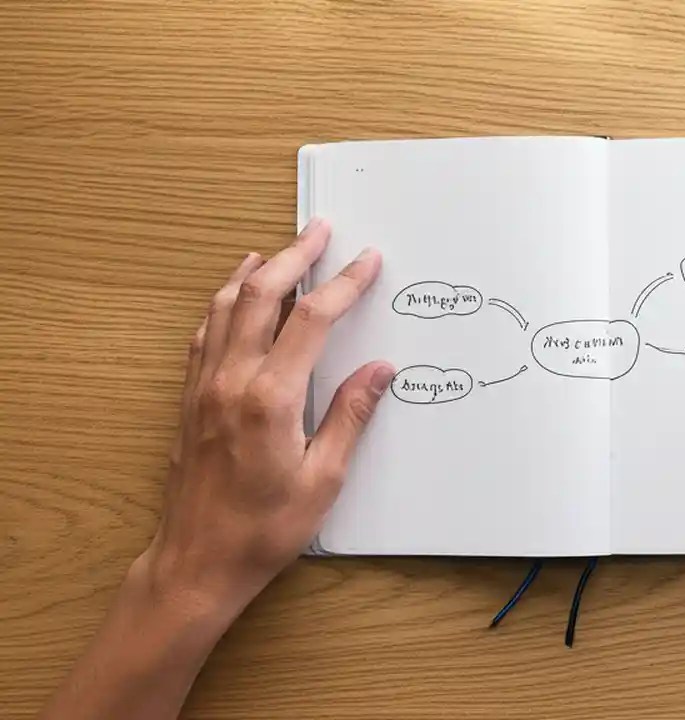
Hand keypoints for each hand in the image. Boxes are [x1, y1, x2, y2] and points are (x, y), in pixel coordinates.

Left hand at [138, 220, 393, 616]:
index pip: (311, 320)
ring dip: (255, 272)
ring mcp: (204, 388)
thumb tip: (379, 370)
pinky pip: (204, 334)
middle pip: (262, 294)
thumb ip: (350, 416)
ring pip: (225, 307)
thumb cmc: (263, 529)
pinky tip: (233, 296)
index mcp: (270, 398)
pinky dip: (223, 304)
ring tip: (279, 250)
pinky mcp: (189, 400)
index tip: (366, 261)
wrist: (198, 562)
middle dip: (295, 256)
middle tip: (321, 230)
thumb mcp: (324, 479)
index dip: (343, 284)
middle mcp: (231, 381)